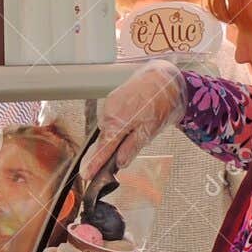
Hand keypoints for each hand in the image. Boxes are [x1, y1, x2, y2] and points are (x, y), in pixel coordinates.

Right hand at [79, 59, 186, 183]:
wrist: (165, 76)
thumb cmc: (162, 101)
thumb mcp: (151, 129)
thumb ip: (132, 147)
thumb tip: (120, 163)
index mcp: (117, 122)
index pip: (103, 148)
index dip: (94, 163)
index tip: (86, 175)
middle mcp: (108, 112)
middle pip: (104, 139)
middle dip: (107, 151)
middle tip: (110, 164)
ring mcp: (108, 104)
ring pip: (108, 128)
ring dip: (115, 136)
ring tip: (135, 134)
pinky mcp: (112, 99)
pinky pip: (110, 118)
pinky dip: (117, 125)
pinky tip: (130, 123)